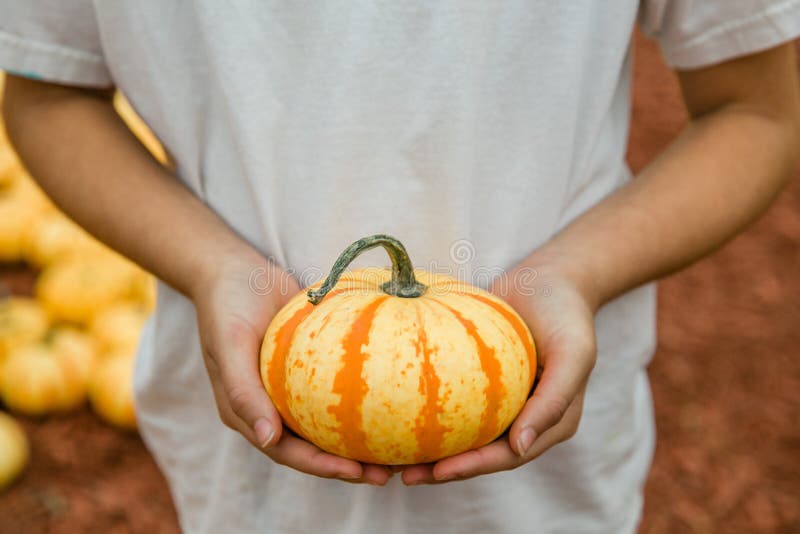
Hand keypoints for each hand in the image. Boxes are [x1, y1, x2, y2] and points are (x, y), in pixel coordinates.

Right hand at [192, 249, 391, 484]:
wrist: (234, 270)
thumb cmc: (226, 306)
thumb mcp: (229, 345)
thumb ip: (243, 392)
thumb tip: (268, 440)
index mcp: (248, 413)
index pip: (287, 452)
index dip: (321, 467)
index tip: (357, 473)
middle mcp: (272, 406)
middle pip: (314, 445)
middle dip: (348, 463)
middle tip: (387, 473)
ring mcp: (291, 388)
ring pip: (328, 421)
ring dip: (359, 438)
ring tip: (397, 449)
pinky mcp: (309, 366)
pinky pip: (336, 387)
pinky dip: (361, 395)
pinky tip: (392, 396)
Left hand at [402, 260, 596, 484]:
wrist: (549, 277)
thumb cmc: (565, 313)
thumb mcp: (573, 353)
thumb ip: (554, 400)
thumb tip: (520, 447)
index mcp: (549, 422)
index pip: (508, 455)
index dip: (473, 467)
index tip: (438, 472)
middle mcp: (523, 417)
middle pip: (480, 451)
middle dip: (444, 468)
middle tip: (406, 475)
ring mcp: (501, 400)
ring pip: (463, 431)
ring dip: (432, 446)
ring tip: (392, 457)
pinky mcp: (481, 380)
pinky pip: (453, 398)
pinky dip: (428, 407)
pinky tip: (396, 409)